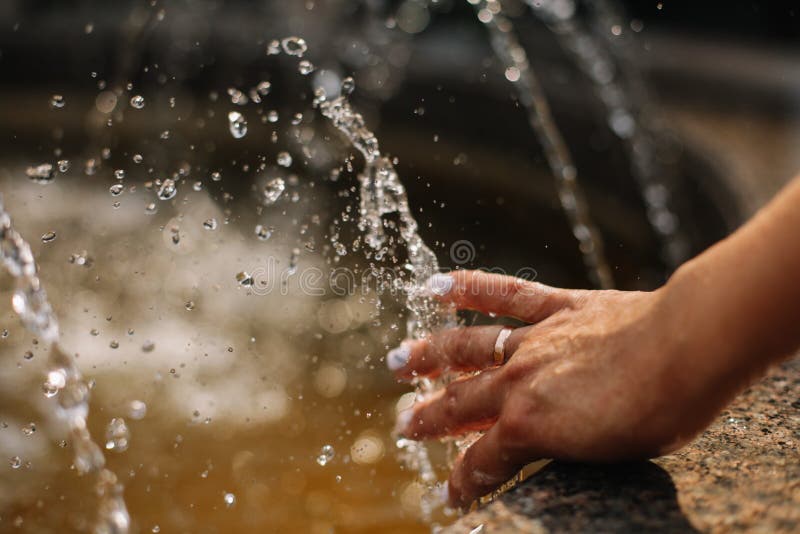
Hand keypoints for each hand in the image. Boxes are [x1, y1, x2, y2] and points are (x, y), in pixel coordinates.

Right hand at [387, 270, 744, 507]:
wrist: (685, 351)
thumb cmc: (657, 411)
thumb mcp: (602, 453)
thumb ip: (556, 449)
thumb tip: (529, 451)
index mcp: (529, 426)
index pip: (481, 461)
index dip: (463, 482)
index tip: (451, 494)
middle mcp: (518, 383)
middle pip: (458, 403)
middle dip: (427, 418)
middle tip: (403, 424)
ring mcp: (534, 342)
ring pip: (466, 348)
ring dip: (428, 355)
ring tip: (398, 359)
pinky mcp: (558, 309)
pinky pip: (507, 294)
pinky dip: (472, 288)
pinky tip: (439, 286)